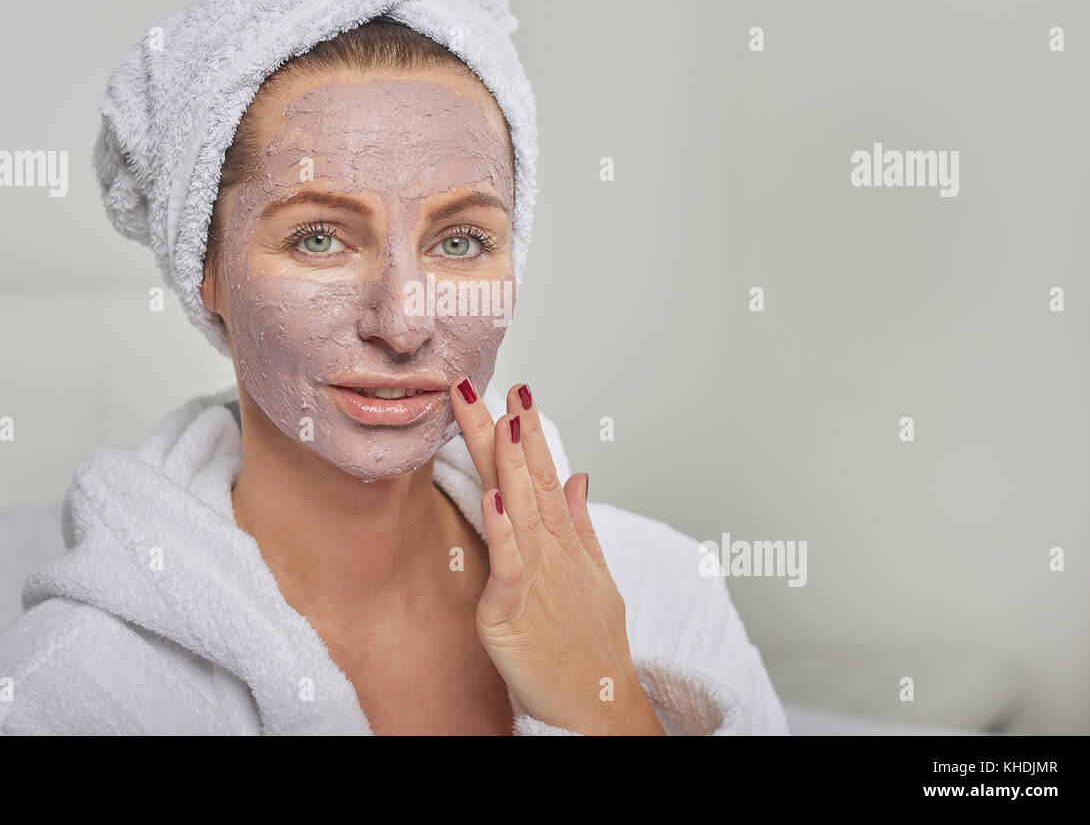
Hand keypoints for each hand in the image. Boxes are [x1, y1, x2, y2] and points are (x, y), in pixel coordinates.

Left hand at [448, 378, 664, 734]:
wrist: (599, 706)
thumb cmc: (591, 645)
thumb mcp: (593, 575)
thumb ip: (581, 523)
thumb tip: (579, 476)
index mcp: (561, 540)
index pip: (541, 474)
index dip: (527, 431)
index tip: (516, 389)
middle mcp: (550, 550)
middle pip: (525, 478)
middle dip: (505, 429)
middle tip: (490, 382)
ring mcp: (535, 576)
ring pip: (519, 507)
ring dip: (508, 461)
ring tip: (500, 418)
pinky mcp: (513, 609)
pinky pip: (507, 562)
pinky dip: (503, 528)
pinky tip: (493, 496)